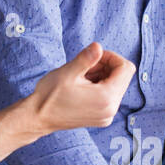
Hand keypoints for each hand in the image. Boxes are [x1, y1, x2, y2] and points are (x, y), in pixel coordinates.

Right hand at [0, 42, 134, 159]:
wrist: (37, 118)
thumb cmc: (50, 96)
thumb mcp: (68, 72)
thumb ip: (86, 58)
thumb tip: (98, 47)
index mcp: (106, 98)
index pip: (126, 69)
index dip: (111, 57)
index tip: (94, 56)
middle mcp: (111, 110)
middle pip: (123, 77)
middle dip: (106, 66)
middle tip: (85, 66)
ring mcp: (107, 116)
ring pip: (116, 86)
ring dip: (102, 76)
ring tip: (81, 76)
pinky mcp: (101, 118)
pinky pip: (109, 96)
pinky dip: (99, 87)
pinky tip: (82, 86)